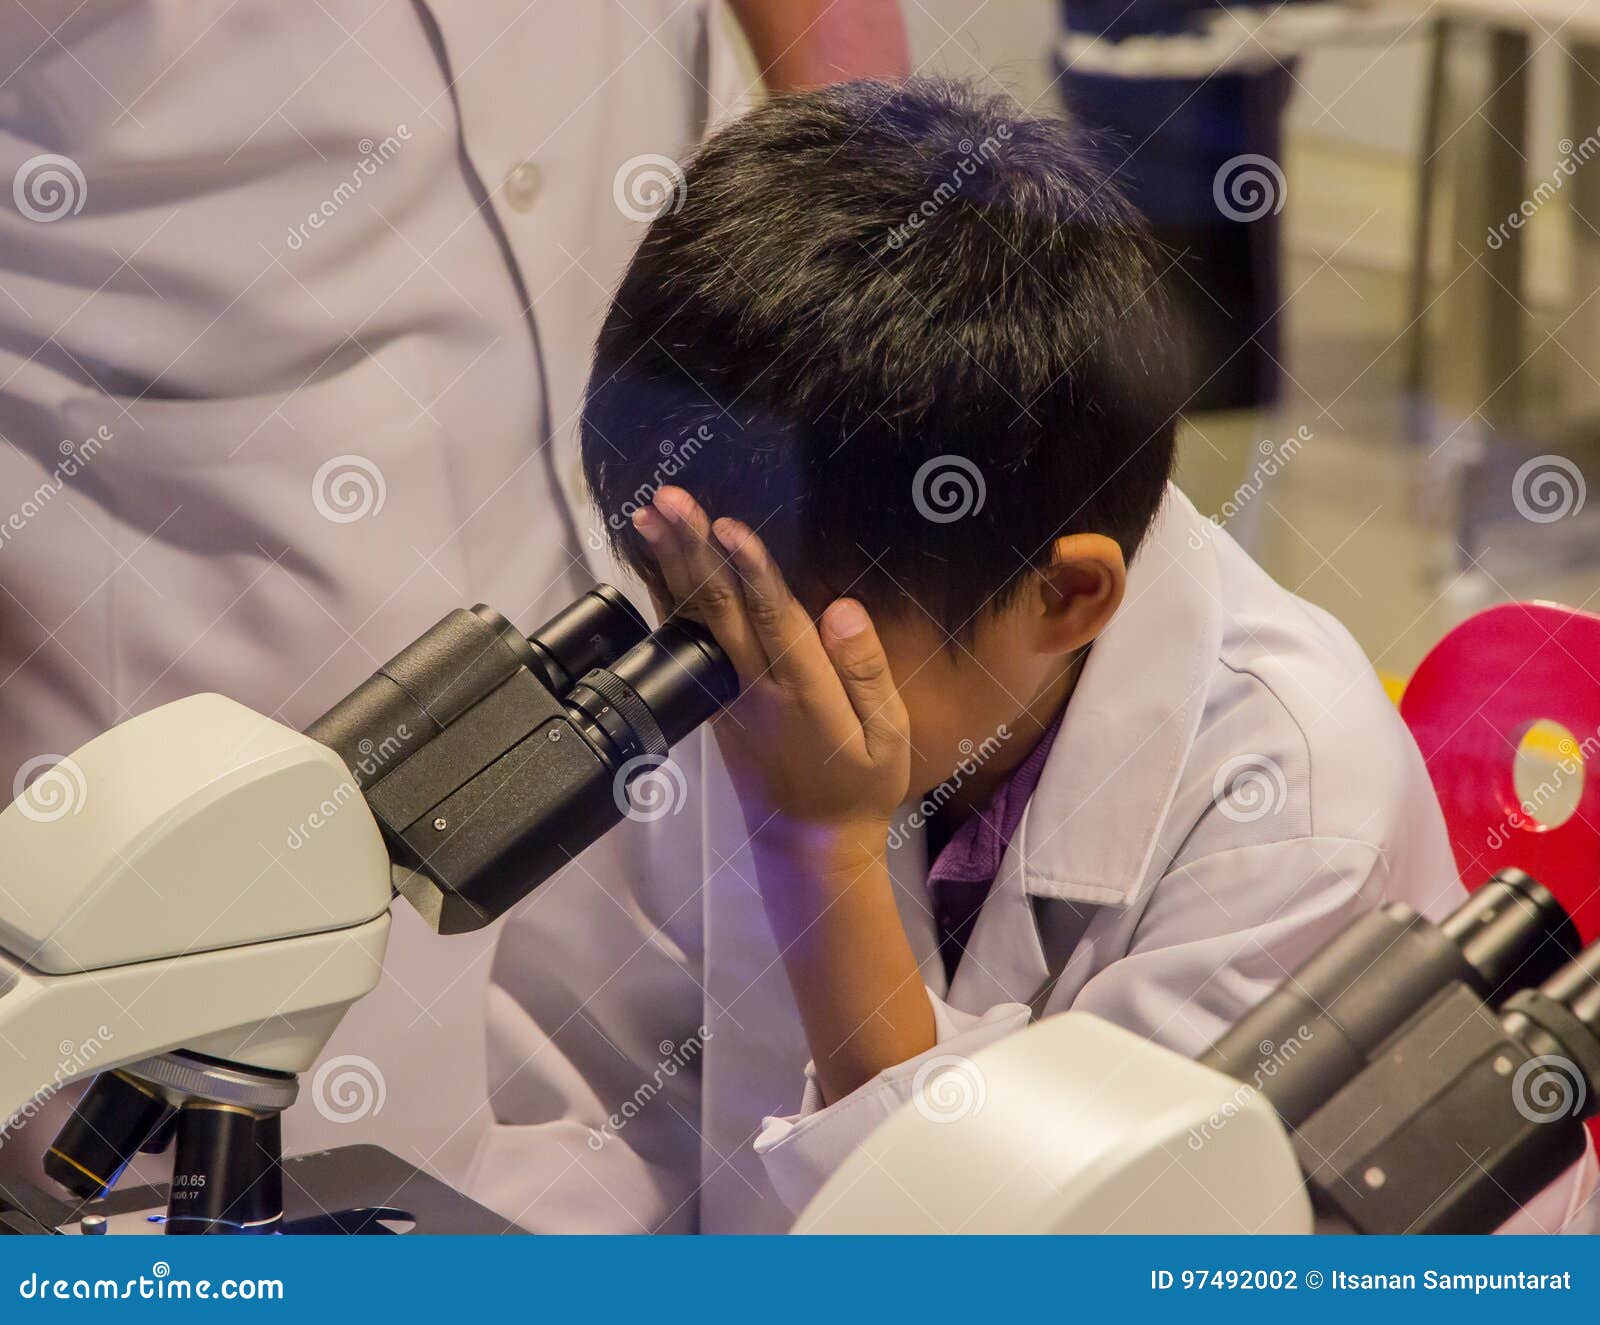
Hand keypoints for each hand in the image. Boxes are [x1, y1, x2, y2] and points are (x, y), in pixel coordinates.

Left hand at [631, 487, 909, 850]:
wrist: (808, 845)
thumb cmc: (860, 786)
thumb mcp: (889, 737)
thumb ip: (866, 672)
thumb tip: (844, 609)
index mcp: (803, 694)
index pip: (773, 621)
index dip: (749, 572)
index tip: (727, 527)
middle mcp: (753, 687)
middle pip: (719, 609)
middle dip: (693, 550)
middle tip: (670, 500)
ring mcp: (724, 691)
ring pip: (693, 617)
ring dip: (668, 563)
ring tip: (647, 515)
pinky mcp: (710, 695)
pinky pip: (685, 635)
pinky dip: (665, 593)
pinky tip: (651, 560)